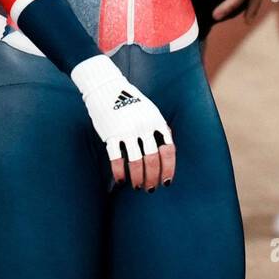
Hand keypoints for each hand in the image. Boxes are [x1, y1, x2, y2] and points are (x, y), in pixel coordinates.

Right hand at [70, 55, 175, 190]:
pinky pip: (116, 159)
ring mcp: (127, 131)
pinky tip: (121, 181)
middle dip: (152, 177)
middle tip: (150, 188)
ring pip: (135, 162)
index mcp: (157, 122)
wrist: (108, 89)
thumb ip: (160, 128)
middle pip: (152, 159)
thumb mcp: (151, 112)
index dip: (169, 168)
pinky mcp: (111, 134)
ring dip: (137, 178)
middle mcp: (144, 127)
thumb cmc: (132, 103)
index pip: (168, 150)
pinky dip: (119, 172)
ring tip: (137, 186)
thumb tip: (169, 146)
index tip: (166, 182)